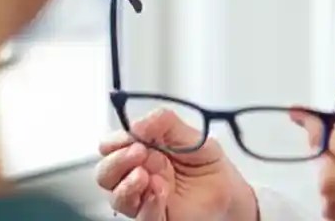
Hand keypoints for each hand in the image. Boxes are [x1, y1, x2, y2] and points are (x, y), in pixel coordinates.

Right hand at [96, 109, 258, 220]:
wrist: (229, 190)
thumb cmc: (207, 163)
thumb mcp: (191, 135)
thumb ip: (165, 123)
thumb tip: (137, 124)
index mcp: (140, 151)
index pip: (111, 147)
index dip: (115, 142)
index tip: (130, 137)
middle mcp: (137, 176)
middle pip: (106, 173)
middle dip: (117, 162)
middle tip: (139, 152)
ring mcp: (144, 199)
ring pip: (117, 197)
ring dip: (128, 185)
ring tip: (147, 175)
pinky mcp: (156, 218)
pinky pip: (142, 217)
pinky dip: (147, 205)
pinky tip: (158, 192)